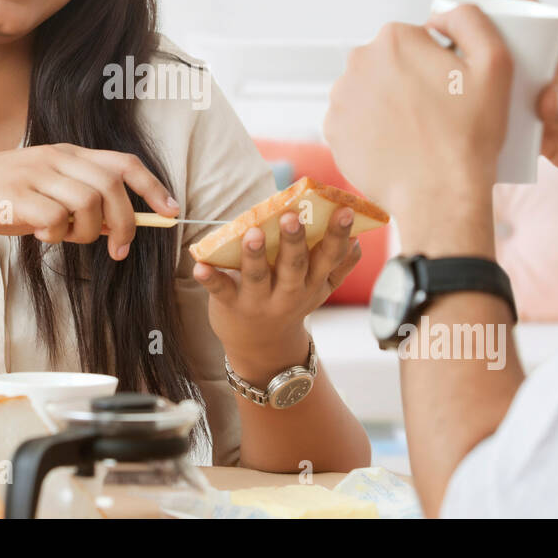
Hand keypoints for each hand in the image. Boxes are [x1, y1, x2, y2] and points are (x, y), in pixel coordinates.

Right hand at [0, 143, 178, 260]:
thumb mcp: (44, 193)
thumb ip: (78, 203)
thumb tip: (117, 227)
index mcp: (67, 154)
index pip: (123, 163)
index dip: (153, 186)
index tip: (170, 210)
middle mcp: (56, 158)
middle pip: (112, 187)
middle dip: (126, 222)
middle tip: (119, 249)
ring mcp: (36, 175)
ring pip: (88, 202)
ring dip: (87, 231)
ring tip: (66, 238)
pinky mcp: (16, 196)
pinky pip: (55, 218)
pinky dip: (56, 233)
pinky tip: (41, 235)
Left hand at [194, 208, 361, 384]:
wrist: (261, 348)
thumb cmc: (291, 302)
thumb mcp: (319, 289)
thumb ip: (338, 265)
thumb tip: (358, 239)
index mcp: (312, 282)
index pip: (329, 256)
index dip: (338, 235)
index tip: (344, 210)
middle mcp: (289, 293)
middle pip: (294, 265)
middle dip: (293, 241)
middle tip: (291, 216)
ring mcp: (259, 301)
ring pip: (258, 277)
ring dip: (255, 255)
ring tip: (253, 232)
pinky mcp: (230, 306)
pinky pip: (220, 291)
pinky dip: (210, 279)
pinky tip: (199, 266)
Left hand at [323, 4, 512, 256]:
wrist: (438, 195)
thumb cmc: (468, 136)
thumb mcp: (496, 64)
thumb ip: (471, 20)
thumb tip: (441, 15)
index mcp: (395, 39)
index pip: (416, 40)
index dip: (438, 64)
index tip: (450, 90)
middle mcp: (359, 61)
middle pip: (390, 63)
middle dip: (409, 82)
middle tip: (435, 114)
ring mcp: (341, 97)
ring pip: (371, 91)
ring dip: (389, 105)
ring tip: (416, 133)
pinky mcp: (333, 130)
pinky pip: (355, 121)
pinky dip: (373, 130)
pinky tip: (396, 146)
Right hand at [450, 0, 557, 285]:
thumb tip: (547, 101)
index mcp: (537, 28)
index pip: (491, 6)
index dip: (461, 11)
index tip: (438, 23)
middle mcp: (517, 49)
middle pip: (470, 38)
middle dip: (446, 48)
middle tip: (424, 63)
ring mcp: (507, 78)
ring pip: (467, 71)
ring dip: (449, 81)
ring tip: (426, 92)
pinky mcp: (501, 106)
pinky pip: (475, 102)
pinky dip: (459, 107)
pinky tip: (438, 116)